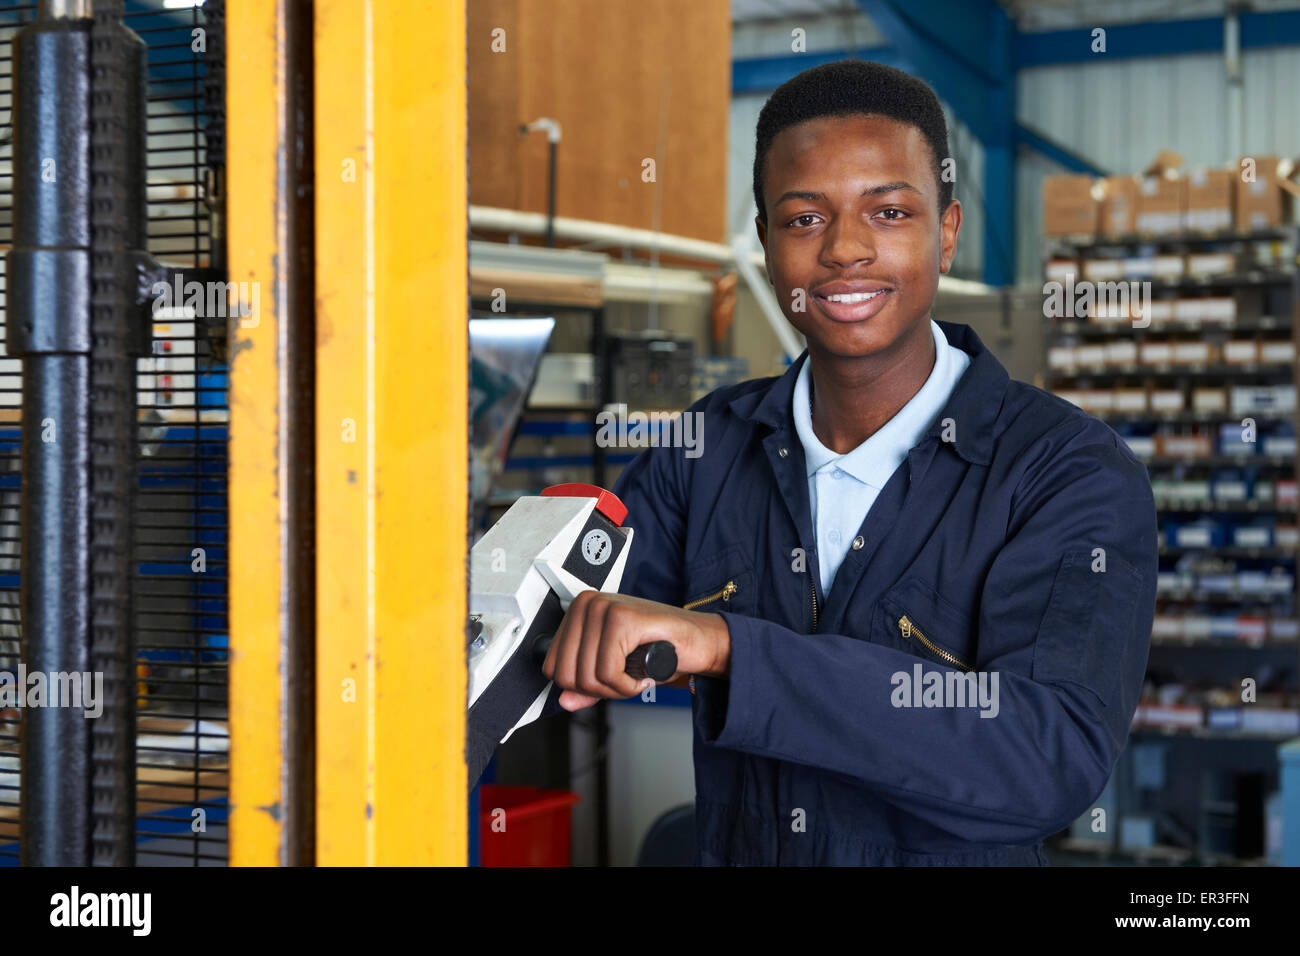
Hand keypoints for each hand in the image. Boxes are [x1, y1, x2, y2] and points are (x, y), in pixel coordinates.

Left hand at [540, 590, 730, 710]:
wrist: (699, 642)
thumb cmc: (660, 649)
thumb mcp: (614, 670)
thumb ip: (587, 685)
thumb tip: (564, 700)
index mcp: (579, 610)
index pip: (552, 666)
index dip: (580, 687)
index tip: (608, 682)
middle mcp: (588, 603)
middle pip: (566, 674)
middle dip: (599, 691)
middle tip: (625, 683)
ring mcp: (604, 607)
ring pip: (587, 676)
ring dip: (616, 690)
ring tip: (636, 678)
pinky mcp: (622, 618)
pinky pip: (608, 672)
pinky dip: (628, 687)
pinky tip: (644, 677)